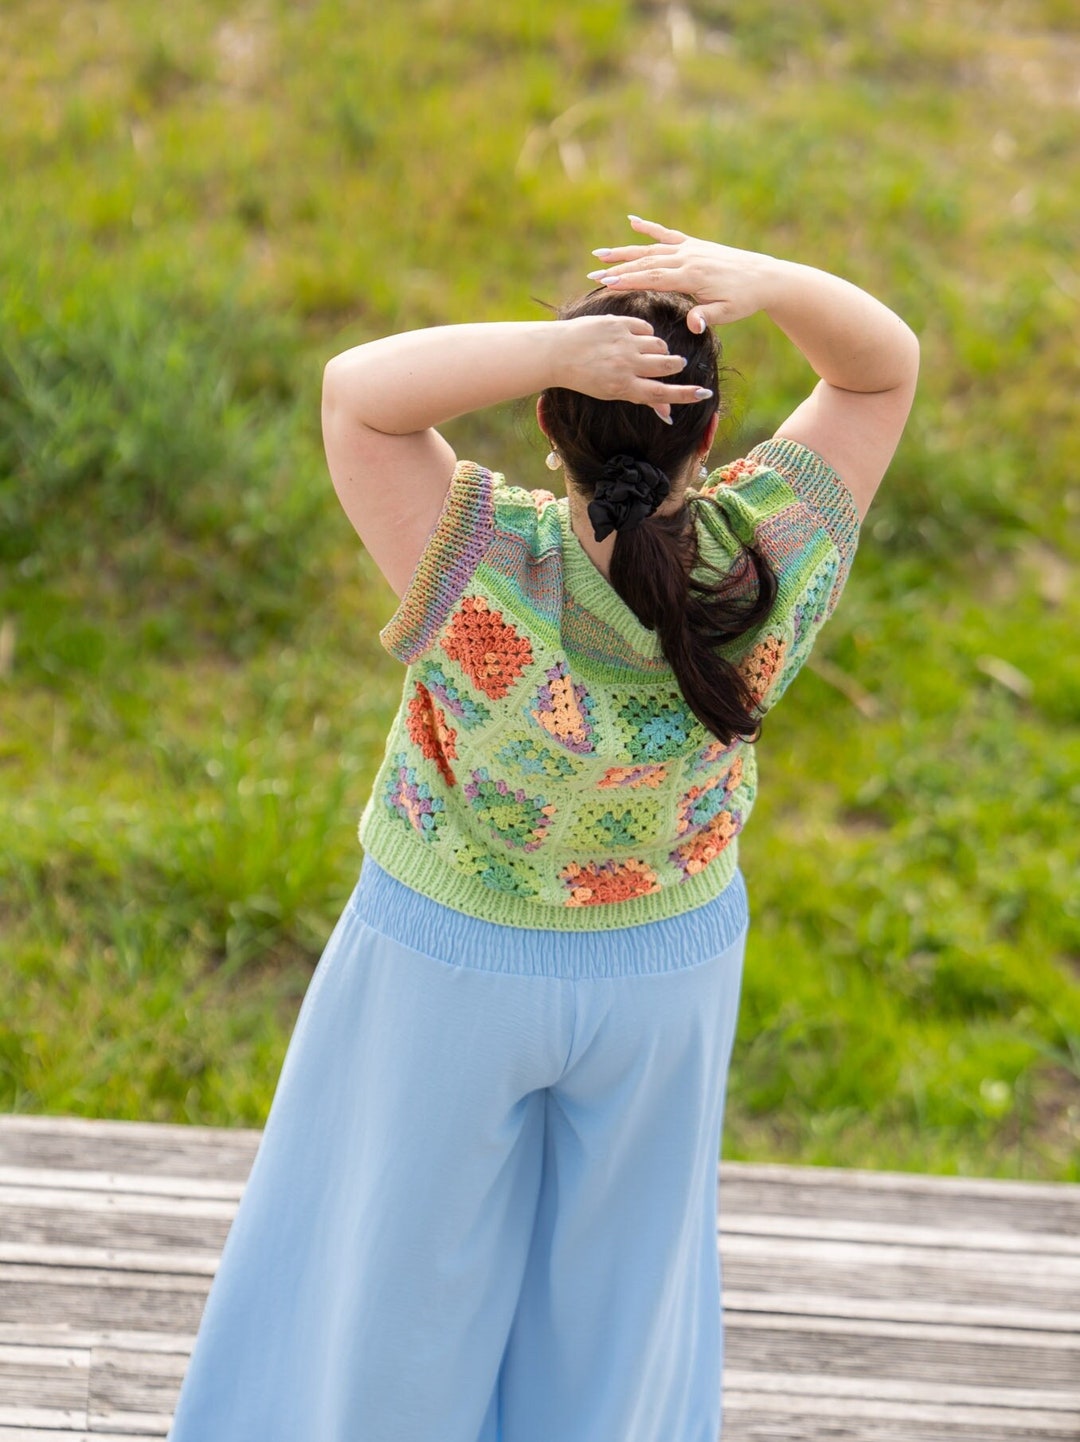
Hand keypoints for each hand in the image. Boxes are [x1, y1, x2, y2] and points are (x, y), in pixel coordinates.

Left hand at [555, 311, 712, 422]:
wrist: (557, 352)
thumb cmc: (586, 377)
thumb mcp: (612, 393)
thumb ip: (642, 398)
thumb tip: (668, 413)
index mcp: (622, 387)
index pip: (661, 393)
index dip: (685, 395)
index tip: (703, 393)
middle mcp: (625, 365)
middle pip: (666, 365)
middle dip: (675, 364)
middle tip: (675, 364)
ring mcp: (622, 342)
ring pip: (659, 345)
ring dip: (660, 349)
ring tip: (648, 352)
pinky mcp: (618, 324)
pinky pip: (646, 329)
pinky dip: (645, 334)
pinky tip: (634, 338)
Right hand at [587, 217, 779, 333]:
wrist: (763, 276)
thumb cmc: (744, 299)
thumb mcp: (728, 313)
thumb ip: (708, 317)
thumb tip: (693, 325)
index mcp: (692, 276)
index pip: (653, 278)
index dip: (629, 281)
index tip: (606, 284)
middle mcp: (687, 258)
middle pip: (646, 263)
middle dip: (618, 268)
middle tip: (592, 275)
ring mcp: (689, 249)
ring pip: (650, 249)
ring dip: (625, 251)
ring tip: (600, 254)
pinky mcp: (693, 244)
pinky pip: (667, 234)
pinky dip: (648, 227)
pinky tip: (631, 221)